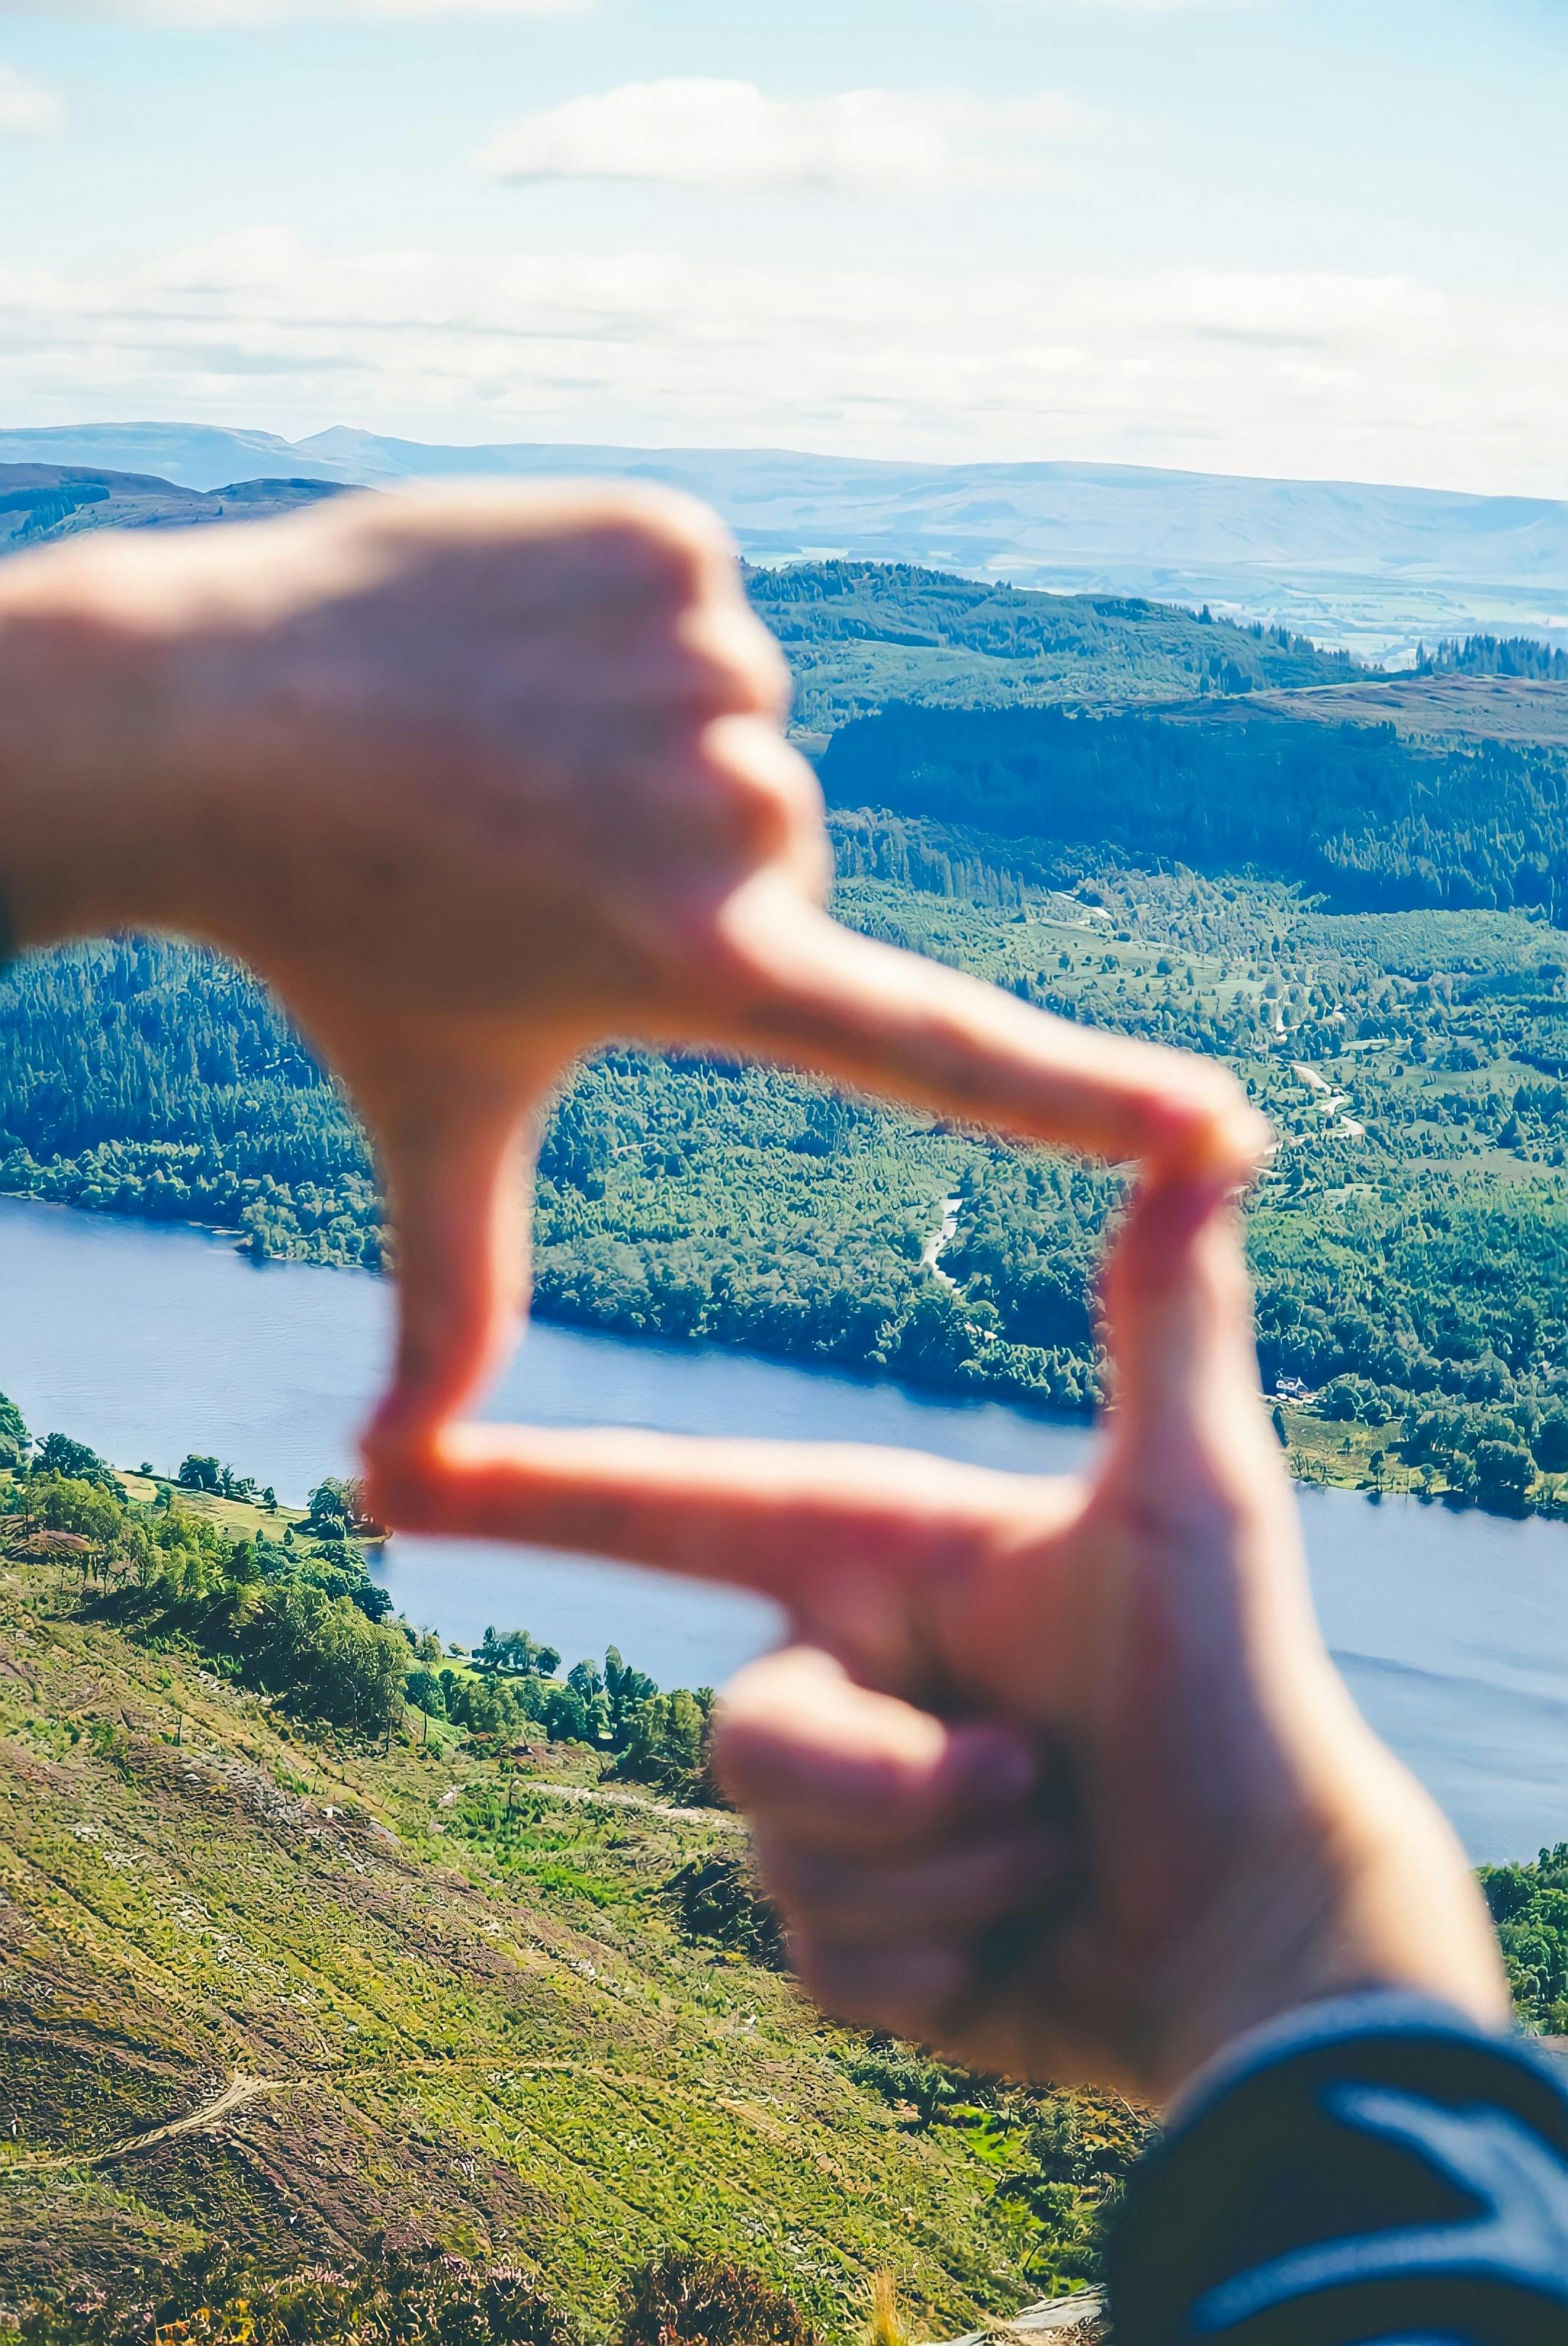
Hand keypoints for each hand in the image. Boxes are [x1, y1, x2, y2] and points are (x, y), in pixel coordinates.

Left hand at [0, 483, 1260, 1452]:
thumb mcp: (432, 1123)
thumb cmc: (340, 949)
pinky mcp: (665, 540)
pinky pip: (695, 602)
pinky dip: (623, 626)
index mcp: (705, 968)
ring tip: (518, 754)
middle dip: (689, 860)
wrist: (210, 726)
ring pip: (741, 721)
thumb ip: (454, 1300)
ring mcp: (704, 662)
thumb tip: (394, 1479)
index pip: (940, 1049)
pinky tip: (515, 654)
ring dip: (653, 741)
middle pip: (786, 846)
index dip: (1089, 1103)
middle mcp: (733, 817)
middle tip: (538, 854)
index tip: (1222, 1131)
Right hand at [391, 1174, 1507, 2100]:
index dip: (527, 1490)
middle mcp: (851, 1676)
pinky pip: (826, 1966)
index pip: (671, 1507)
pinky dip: (943, 1965)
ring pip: (789, 1865)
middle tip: (1039, 1775)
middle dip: (892, 1782)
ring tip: (1065, 1842)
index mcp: (879, 1559)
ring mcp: (858, 1818)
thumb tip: (1215, 1136)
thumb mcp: (1195, 1497)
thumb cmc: (1242, 1693)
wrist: (1273, 1932)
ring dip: (949, 1870)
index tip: (387, 1468)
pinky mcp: (874, 1944)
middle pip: (747, 1737)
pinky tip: (1038, 1938)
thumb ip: (1167, 1324)